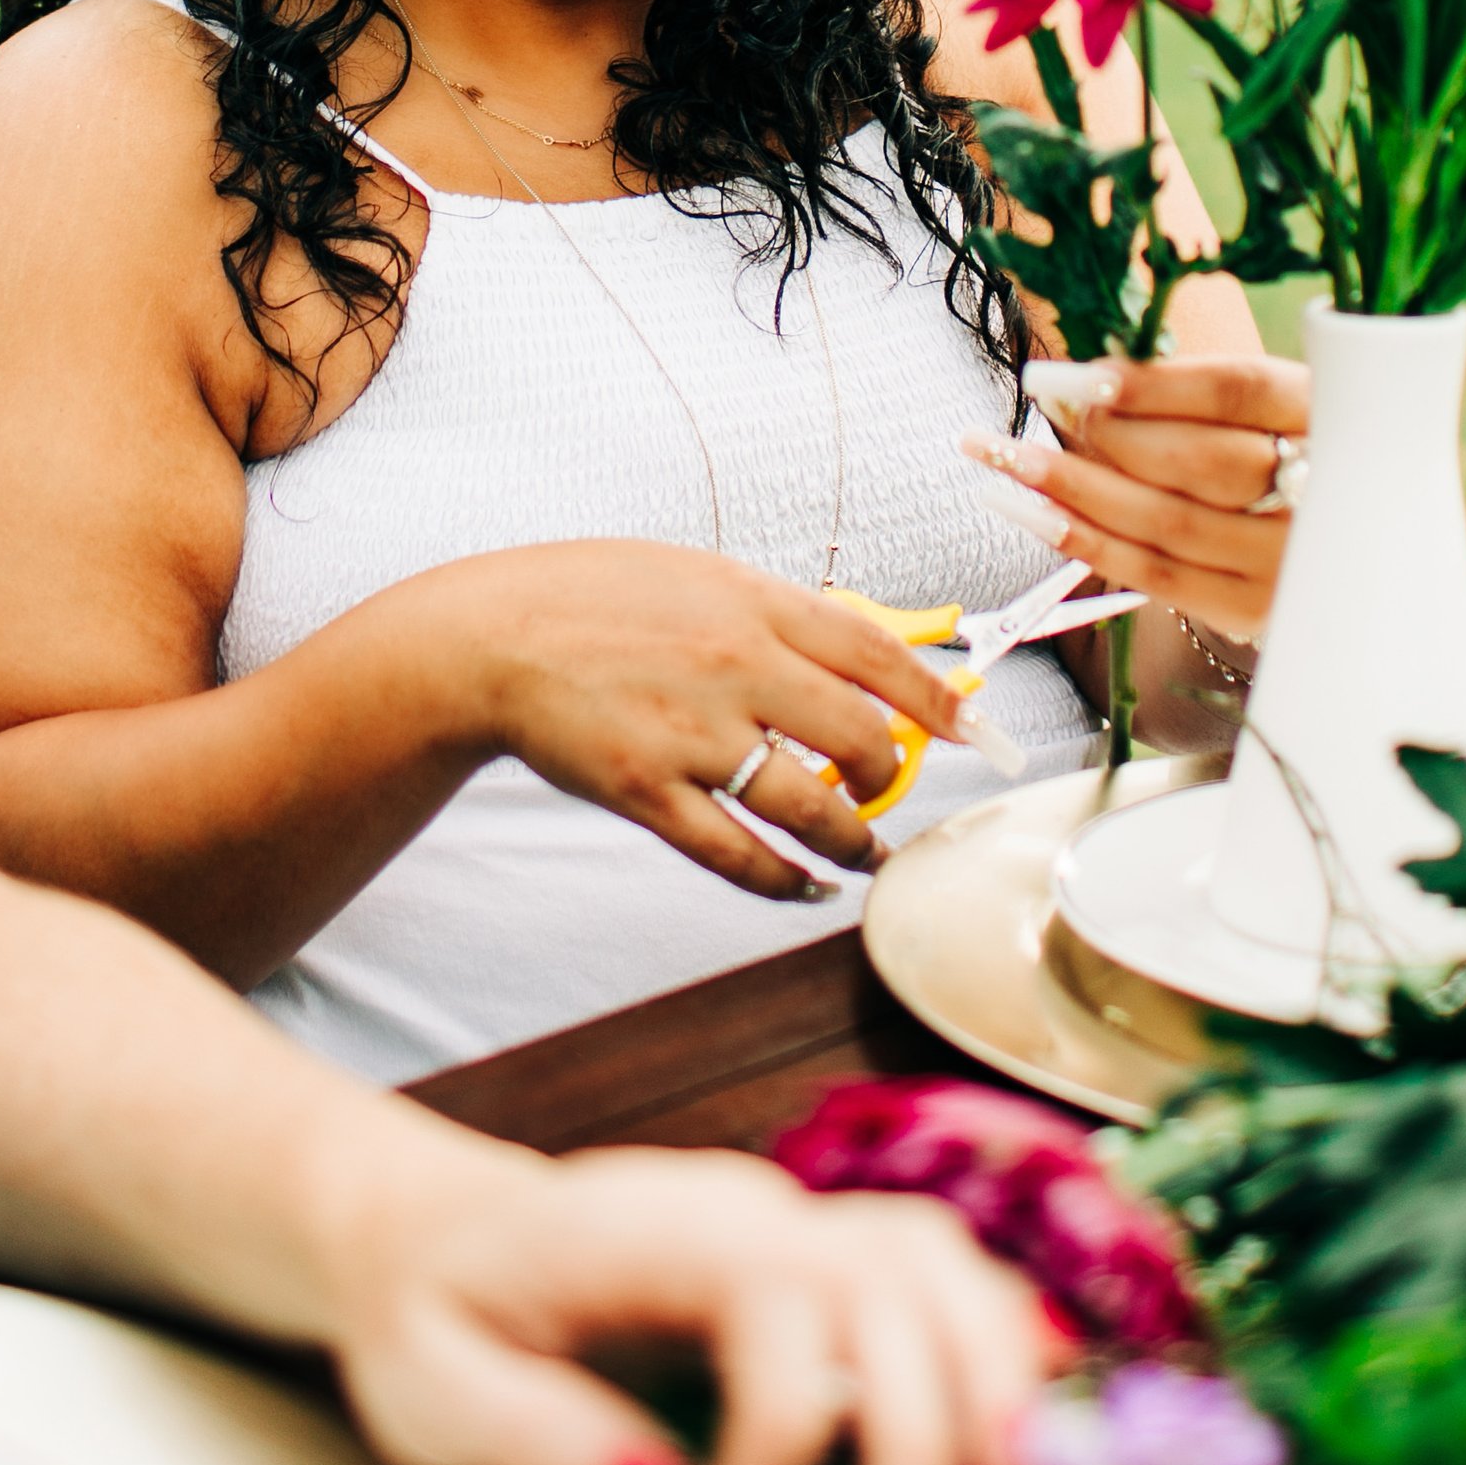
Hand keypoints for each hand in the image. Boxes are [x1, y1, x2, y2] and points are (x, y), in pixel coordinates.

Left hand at [326, 1127, 1062, 1464]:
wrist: (435, 1232)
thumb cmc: (434, 1313)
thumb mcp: (428, 1387)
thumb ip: (530, 1437)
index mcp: (650, 1225)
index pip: (771, 1288)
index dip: (789, 1414)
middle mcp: (746, 1208)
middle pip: (888, 1276)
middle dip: (931, 1426)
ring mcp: (794, 1225)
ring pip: (936, 1262)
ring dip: (994, 1379)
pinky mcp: (821, 1266)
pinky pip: (938, 1279)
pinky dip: (997, 1345)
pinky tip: (1025, 1431)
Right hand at [441, 540, 974, 901]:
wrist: (493, 636)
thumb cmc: (597, 599)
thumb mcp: (701, 577)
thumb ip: (776, 617)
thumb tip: (856, 659)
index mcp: (753, 603)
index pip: (877, 653)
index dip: (937, 699)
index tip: (972, 729)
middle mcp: (735, 666)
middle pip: (860, 736)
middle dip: (889, 775)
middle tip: (883, 786)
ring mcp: (692, 735)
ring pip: (811, 809)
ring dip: (854, 842)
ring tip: (865, 855)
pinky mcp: (648, 793)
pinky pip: (739, 855)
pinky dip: (786, 881)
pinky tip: (806, 886)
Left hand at [964, 352, 1310, 647]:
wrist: (1353, 554)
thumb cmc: (1290, 452)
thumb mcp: (1272, 404)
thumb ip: (1197, 393)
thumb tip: (1087, 375)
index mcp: (1333, 416)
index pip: (1239, 392)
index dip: (1155, 382)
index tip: (1079, 371)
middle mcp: (1323, 492)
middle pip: (1199, 461)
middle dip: (1107, 431)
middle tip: (1040, 397)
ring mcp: (1288, 561)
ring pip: (1164, 522)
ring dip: (1070, 486)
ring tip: (997, 453)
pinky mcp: (1251, 607)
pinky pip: (1153, 573)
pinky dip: (1083, 540)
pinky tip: (1028, 510)